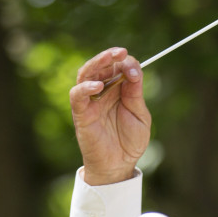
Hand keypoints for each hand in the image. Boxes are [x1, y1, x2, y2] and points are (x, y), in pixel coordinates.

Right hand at [69, 47, 151, 184]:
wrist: (120, 165)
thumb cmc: (130, 141)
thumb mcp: (140, 115)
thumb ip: (135, 94)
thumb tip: (132, 69)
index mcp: (119, 90)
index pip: (119, 68)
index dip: (126, 63)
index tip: (135, 68)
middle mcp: (103, 92)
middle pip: (101, 66)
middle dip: (110, 57)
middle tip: (120, 52)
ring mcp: (91, 102)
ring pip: (86, 74)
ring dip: (96, 64)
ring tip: (109, 58)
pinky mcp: (81, 114)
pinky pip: (77, 96)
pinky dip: (85, 88)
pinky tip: (97, 85)